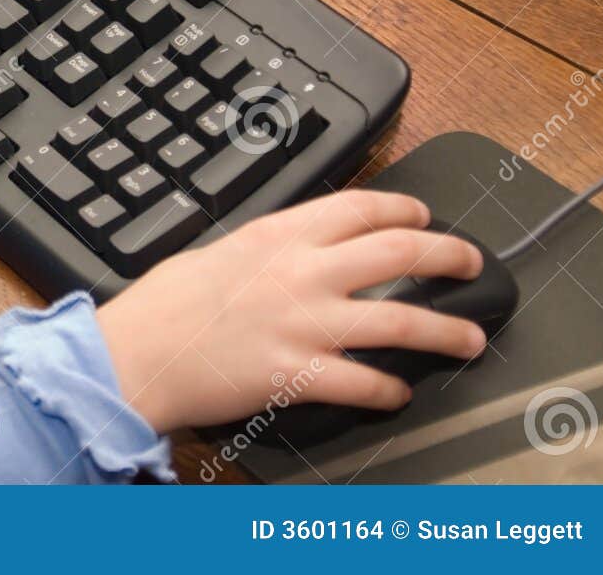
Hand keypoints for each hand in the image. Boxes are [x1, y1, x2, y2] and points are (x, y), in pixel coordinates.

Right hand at [94, 190, 488, 433]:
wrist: (133, 355)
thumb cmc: (160, 309)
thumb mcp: (214, 253)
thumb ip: (262, 251)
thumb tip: (289, 254)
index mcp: (276, 237)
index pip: (359, 208)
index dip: (403, 210)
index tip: (423, 217)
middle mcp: (299, 273)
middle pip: (398, 253)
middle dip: (449, 256)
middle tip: (469, 264)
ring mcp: (304, 324)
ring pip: (401, 320)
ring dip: (446, 331)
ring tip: (469, 340)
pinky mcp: (298, 373)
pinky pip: (364, 382)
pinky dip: (390, 391)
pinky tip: (399, 394)